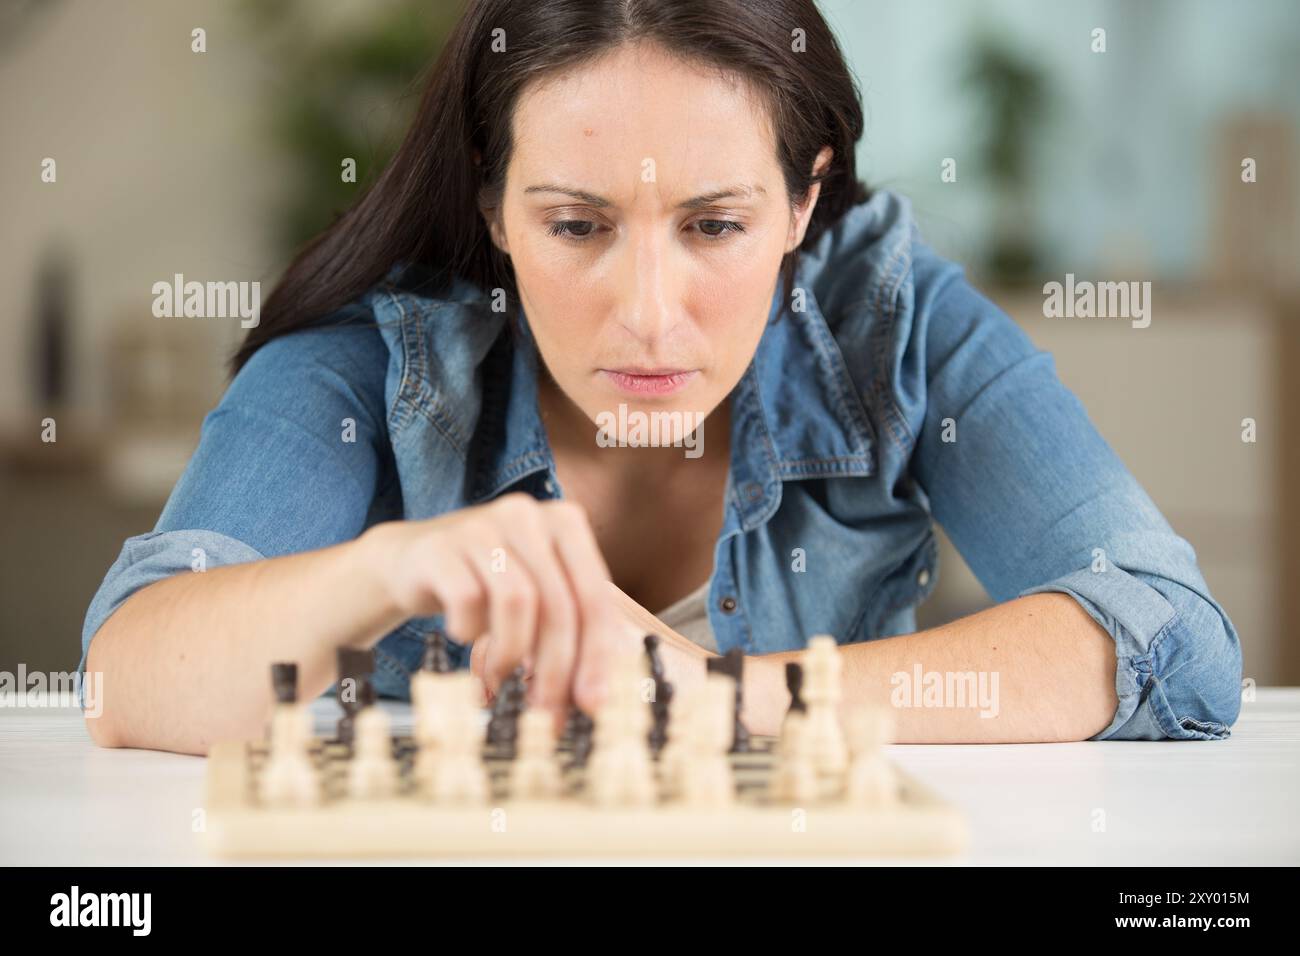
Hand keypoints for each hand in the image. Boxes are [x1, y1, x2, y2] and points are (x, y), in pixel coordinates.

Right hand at [366, 493, 620, 714]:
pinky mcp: (442, 546)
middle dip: (556, 667)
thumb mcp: (536, 596)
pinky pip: (467, 599)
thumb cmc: (484, 585)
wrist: (408, 563)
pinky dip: (469, 630)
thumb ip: (570, 629)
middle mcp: (527, 515)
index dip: (596, 655)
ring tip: (500, 676)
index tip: (591, 703)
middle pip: (558, 603)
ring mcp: (483, 525)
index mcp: (565, 523)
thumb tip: (596, 694)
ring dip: (511, 653)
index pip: (594, 596)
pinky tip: (464, 636)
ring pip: (518, 601)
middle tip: (546, 711)